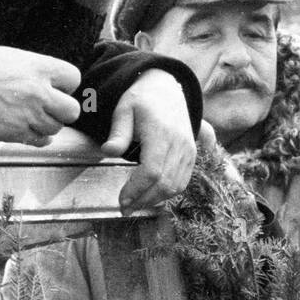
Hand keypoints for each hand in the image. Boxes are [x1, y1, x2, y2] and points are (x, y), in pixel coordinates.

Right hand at [0, 46, 80, 145]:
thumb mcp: (13, 58)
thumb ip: (36, 70)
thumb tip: (51, 82)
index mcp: (39, 67)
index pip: (73, 78)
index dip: (65, 85)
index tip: (56, 88)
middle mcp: (39, 91)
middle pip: (72, 110)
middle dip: (63, 110)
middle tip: (49, 107)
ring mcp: (29, 114)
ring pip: (56, 127)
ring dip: (47, 124)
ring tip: (30, 116)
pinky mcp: (17, 132)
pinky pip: (41, 140)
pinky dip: (37, 137)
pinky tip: (27, 128)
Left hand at [100, 69, 196, 212]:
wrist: (168, 90)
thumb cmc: (142, 100)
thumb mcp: (124, 110)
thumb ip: (118, 132)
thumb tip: (107, 151)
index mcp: (161, 133)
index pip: (152, 171)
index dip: (137, 189)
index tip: (121, 199)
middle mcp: (179, 144)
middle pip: (164, 183)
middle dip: (143, 199)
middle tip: (125, 208)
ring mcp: (188, 151)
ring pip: (175, 186)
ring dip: (155, 199)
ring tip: (135, 204)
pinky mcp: (192, 155)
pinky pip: (182, 182)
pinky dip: (167, 193)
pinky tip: (151, 196)